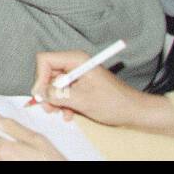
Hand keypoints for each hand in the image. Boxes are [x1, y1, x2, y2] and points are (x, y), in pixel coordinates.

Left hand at [0, 113, 65, 159]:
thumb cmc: (50, 162)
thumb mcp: (36, 139)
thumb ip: (12, 126)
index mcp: (1, 149)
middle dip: (0, 139)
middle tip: (18, 141)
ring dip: (4, 151)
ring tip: (23, 154)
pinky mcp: (0, 171)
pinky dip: (7, 159)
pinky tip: (22, 160)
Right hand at [29, 50, 155, 126]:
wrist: (135, 111)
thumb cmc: (113, 103)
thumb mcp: (81, 100)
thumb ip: (57, 95)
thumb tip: (38, 94)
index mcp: (76, 60)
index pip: (45, 60)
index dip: (40, 78)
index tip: (42, 96)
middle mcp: (74, 64)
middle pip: (48, 73)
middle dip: (47, 92)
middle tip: (49, 109)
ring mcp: (77, 74)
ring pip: (54, 84)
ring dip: (55, 100)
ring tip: (60, 113)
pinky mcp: (80, 84)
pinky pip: (63, 91)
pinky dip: (63, 102)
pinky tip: (69, 114)